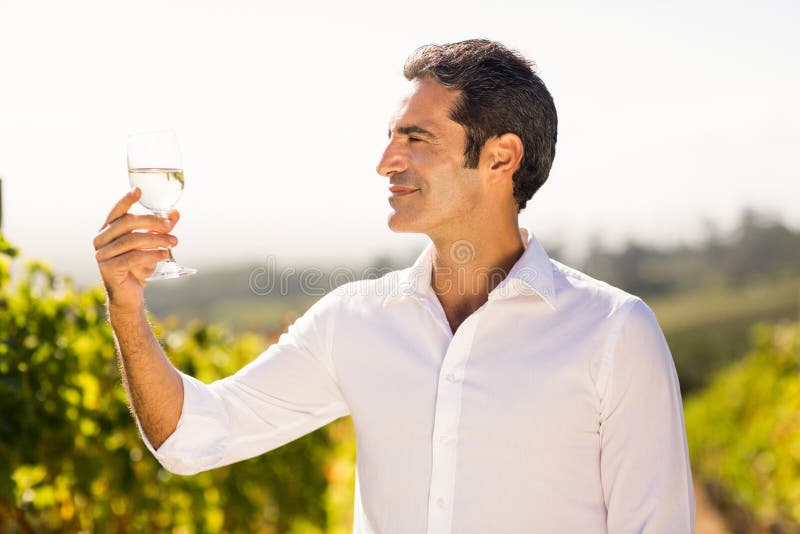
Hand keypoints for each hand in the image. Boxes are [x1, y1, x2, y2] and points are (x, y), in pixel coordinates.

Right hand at [94, 188, 178, 312]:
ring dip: (157, 240)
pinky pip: (133, 257)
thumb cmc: (138, 266)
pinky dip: (152, 254)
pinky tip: (165, 255)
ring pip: (132, 240)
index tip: (139, 191)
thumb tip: (175, 213)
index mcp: (107, 231)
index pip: (116, 212)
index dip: (126, 200)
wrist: (129, 295)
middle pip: (127, 223)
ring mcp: (102, 255)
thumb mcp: (151, 245)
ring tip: (174, 242)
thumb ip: (160, 229)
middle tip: (170, 226)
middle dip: (151, 222)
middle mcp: (100, 240)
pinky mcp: (108, 269)